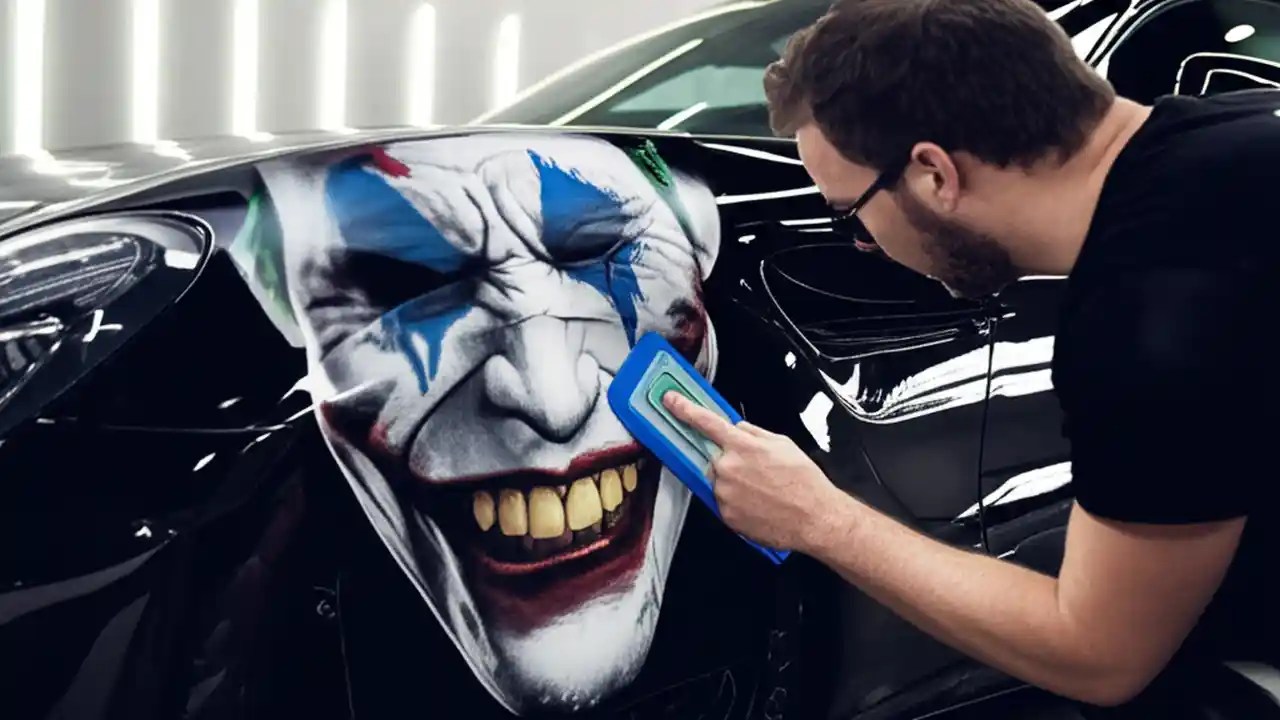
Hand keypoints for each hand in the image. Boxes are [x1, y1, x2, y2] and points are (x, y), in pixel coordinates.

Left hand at [662, 391, 843, 552]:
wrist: (815, 518)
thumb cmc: (804, 481)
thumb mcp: (782, 444)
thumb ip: (753, 433)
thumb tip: (737, 430)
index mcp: (742, 446)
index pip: (705, 422)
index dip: (684, 409)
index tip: (670, 401)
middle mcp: (727, 468)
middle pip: (714, 458)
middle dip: (729, 462)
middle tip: (756, 473)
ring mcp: (724, 493)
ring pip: (719, 481)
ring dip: (734, 483)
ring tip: (762, 492)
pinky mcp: (725, 514)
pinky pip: (724, 502)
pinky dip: (738, 502)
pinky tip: (759, 505)